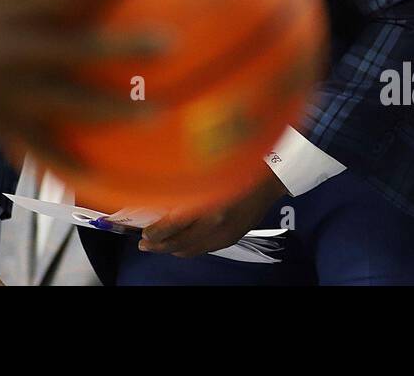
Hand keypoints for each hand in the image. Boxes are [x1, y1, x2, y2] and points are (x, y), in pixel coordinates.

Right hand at [0, 0, 162, 158]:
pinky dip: (72, 161)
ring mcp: (10, 92)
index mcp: (14, 15)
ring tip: (159, 115)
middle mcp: (17, 53)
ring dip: (116, 111)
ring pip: (73, 105)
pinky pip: (42, 146)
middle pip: (81, 51)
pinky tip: (106, 176)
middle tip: (170, 44)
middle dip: (124, 48)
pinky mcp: (1, 122)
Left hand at [138, 170, 287, 257]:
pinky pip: (204, 249)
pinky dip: (189, 249)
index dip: (155, 232)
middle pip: (179, 243)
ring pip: (191, 250)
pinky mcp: (231, 238)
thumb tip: (159, 199)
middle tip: (144, 244)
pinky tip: (180, 244)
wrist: (269, 176)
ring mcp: (224, 233)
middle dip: (158, 246)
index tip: (143, 232)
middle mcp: (215, 222)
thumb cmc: (236, 163)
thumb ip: (185, 186)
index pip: (171, 226)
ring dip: (172, 250)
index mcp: (206, 201)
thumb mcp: (206, 170)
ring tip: (158, 246)